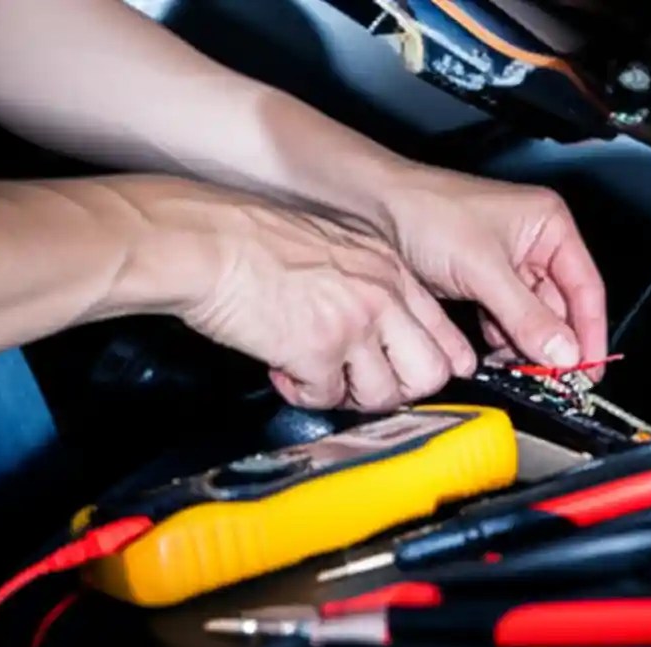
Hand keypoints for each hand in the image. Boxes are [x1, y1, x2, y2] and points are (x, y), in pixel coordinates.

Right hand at [168, 188, 475, 410]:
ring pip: (384, 396)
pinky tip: (283, 369)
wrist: (206, 242)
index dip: (429, 366)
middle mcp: (381, 294)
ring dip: (347, 396)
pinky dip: (303, 393)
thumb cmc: (253, 243)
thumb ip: (366, 287)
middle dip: (397, 391)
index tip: (410, 377)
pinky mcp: (317, 350)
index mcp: (388, 268)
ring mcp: (354, 323)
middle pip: (431, 373)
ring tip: (315, 375)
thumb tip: (380, 336)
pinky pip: (327, 399)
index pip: (444, 333)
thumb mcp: (333, 250)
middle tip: (360, 383)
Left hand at [385, 168, 608, 377]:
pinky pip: (505, 318)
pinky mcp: (482, 281)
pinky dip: (502, 339)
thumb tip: (565, 354)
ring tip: (520, 369)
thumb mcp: (483, 270)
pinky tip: (494, 355)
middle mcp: (535, 242)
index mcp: (549, 224)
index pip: (586, 288)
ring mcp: (508, 263)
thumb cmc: (429, 215)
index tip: (590, 371)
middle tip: (554, 380)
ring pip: (531, 317)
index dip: (590, 332)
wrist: (374, 209)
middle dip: (554, 344)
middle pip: (560, 306)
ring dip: (525, 344)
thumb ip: (527, 316)